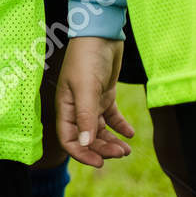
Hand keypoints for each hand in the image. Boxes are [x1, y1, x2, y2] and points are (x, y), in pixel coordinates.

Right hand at [56, 35, 135, 167]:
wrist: (101, 34)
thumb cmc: (87, 58)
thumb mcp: (86, 88)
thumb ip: (86, 116)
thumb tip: (86, 144)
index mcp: (65, 107)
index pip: (69, 139)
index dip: (82, 153)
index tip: (101, 162)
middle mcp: (76, 107)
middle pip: (87, 137)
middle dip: (103, 149)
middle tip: (122, 154)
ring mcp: (91, 102)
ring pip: (100, 130)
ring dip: (112, 141)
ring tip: (128, 149)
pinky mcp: (105, 95)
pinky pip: (112, 117)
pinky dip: (121, 127)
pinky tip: (130, 133)